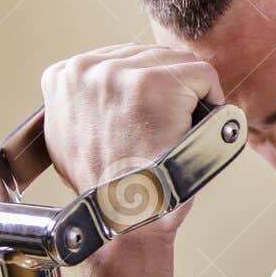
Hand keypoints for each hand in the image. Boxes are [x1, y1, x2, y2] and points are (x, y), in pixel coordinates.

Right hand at [40, 43, 225, 241]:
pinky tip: (198, 128)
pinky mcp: (158, 85)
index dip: (145, 88)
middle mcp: (87, 68)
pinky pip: (202, 75)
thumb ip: (85, 103)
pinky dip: (211, 100)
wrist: (122, 220)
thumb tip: (104, 90)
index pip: (122, 58)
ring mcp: (122, 74)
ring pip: (178, 63)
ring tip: (178, 132)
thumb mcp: (72, 137)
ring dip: (189, 96)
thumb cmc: (107, 190)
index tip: (149, 117)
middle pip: (152, 56)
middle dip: (169, 90)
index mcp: (63, 75)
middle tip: (169, 130)